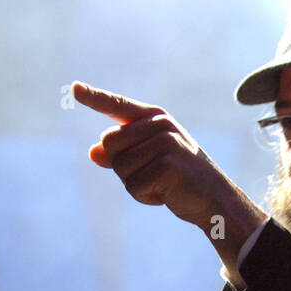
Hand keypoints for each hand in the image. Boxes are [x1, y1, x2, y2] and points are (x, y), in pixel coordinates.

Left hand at [71, 81, 265, 246]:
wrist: (217, 201)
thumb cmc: (181, 181)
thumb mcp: (149, 163)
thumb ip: (121, 155)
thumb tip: (93, 152)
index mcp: (155, 118)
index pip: (118, 105)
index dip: (95, 97)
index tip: (74, 88)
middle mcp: (160, 124)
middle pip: (110, 145)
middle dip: (124, 168)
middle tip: (154, 176)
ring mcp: (166, 142)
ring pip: (120, 167)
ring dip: (136, 185)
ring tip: (163, 186)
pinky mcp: (168, 165)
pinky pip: (134, 186)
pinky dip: (146, 197)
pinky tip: (167, 195)